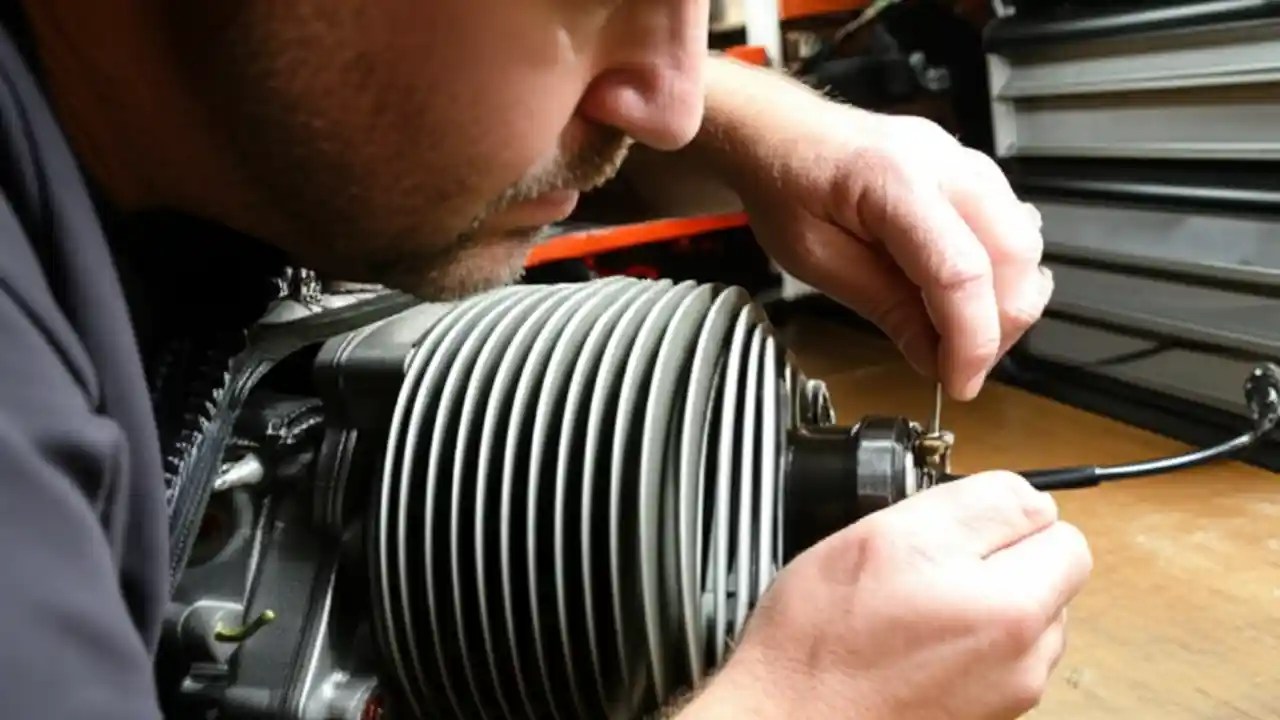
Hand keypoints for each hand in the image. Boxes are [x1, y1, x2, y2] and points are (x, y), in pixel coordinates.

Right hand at [678, 472, 1092, 719]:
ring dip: (974, 603)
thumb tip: (1032, 498)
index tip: (953, 531)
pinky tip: (904, 641)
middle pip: (1045, 581)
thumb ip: (979, 504)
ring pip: (1014, 620)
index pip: (1064, 535)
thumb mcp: (891, 533)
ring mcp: (1004, 695)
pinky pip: (985, 658)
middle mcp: (1024, 662)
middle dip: (994, 562)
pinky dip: (955, 642)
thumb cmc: (825, 642)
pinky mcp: (979, 714)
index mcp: (1015, 610)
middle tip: (920, 566)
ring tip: (907, 607)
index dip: (1006, 519)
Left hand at [700, 61, 1048, 400]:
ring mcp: (964, 162)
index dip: (970, 340)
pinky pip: (1012, 227)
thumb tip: (933, 358)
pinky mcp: (972, 173)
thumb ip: (882, 305)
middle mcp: (944, 163)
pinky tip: (968, 299)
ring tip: (962, 338)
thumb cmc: (786, 184)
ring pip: (1025, 242)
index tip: (960, 383)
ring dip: (1006, 303)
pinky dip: (1003, 274)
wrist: (782, 133)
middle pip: (1013, 255)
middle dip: (998, 326)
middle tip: (962, 367)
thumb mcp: (814, 258)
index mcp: (894, 180)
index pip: (960, 271)